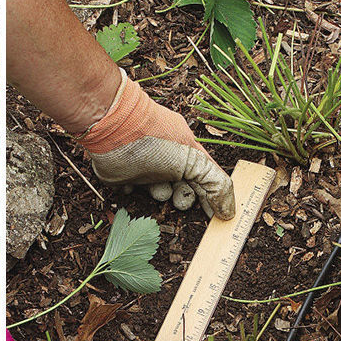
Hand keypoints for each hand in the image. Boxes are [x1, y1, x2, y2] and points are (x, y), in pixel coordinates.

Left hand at [79, 72, 235, 218]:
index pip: (204, 178)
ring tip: (155, 190)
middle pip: (180, 185)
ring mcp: (144, 163)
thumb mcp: (192, 162)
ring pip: (155, 188)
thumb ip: (215, 184)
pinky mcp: (120, 170)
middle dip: (182, 196)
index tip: (215, 216)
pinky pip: (130, 187)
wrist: (111, 124)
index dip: (211, 197)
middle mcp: (166, 157)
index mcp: (187, 152)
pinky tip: (131, 188)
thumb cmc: (153, 140)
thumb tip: (229, 212)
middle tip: (179, 201)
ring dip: (158, 193)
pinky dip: (132, 192)